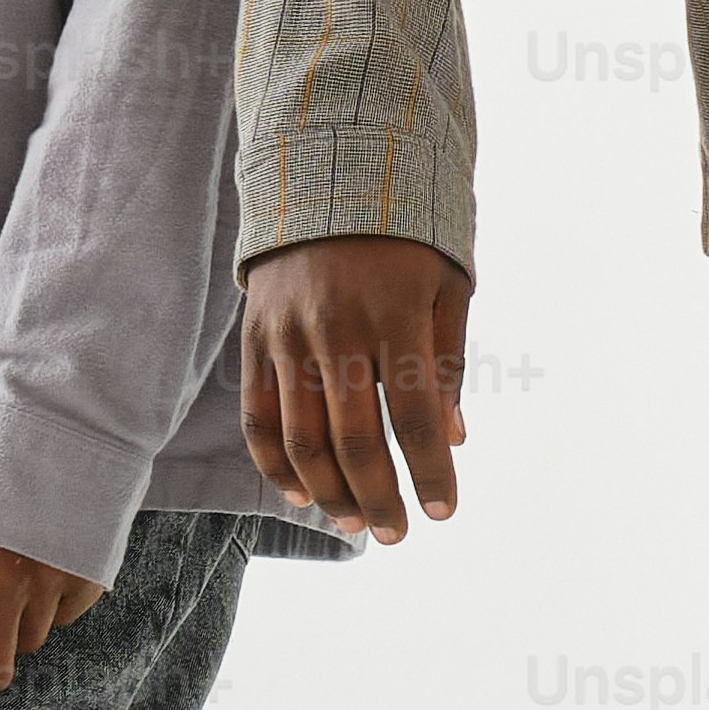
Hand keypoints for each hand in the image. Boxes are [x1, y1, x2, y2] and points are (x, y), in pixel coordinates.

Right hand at [240, 234, 470, 543]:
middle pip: (353, 439)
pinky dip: (276, 462)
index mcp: (395, 315)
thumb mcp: (447, 286)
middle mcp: (335, 329)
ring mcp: (287, 335)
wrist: (327, 175)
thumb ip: (448, 363)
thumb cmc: (406, 239)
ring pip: (301, 437)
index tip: (445, 511)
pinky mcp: (254, 337)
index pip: (415, 414)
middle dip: (379, 497)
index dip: (431, 469)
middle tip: (398, 534)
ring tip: (355, 523)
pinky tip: (302, 494)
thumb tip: (454, 438)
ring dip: (328, 491)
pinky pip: (259, 414)